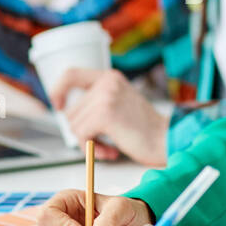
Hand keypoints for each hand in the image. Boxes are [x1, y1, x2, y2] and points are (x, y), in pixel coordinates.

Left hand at [50, 68, 169, 166]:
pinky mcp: (105, 114)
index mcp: (110, 77)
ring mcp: (105, 97)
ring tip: (110, 145)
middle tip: (104, 141)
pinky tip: (111, 151)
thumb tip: (67, 113)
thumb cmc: (145, 129)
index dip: (58, 90)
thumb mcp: (120, 103)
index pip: (71, 74)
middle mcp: (107, 83)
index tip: (58, 106)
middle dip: (83, 131)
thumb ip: (97, 102)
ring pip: (74, 126)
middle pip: (71, 111)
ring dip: (89, 142)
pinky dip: (93, 149)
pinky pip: (82, 136)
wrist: (166, 140)